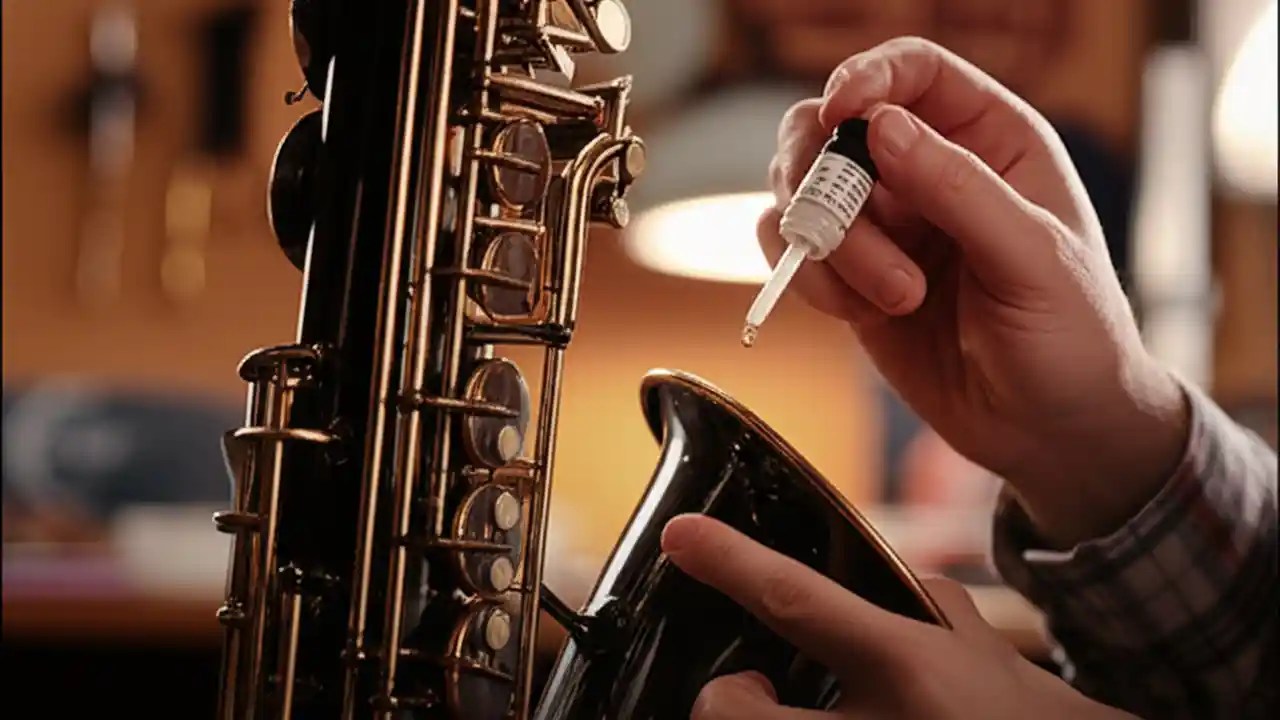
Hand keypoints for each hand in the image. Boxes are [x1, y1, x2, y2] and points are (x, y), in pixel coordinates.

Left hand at [662, 513, 1137, 719]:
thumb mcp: (985, 652)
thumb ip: (923, 606)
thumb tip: (870, 575)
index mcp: (911, 674)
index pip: (799, 601)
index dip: (731, 563)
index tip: (681, 536)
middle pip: (735, 712)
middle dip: (722, 697)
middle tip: (744, 688)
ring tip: (778, 715)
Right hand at [763, 37, 1189, 545]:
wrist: (1049, 433)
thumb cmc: (1072, 339)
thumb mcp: (1034, 258)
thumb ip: (959, 188)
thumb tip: (880, 126)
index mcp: (990, 141)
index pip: (913, 72)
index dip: (866, 76)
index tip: (838, 112)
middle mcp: (927, 173)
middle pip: (830, 128)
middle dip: (823, 178)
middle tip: (842, 230)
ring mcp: (884, 227)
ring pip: (801, 193)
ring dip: (832, 247)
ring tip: (897, 298)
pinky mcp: (851, 280)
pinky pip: (794, 256)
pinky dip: (813, 283)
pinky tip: (865, 316)